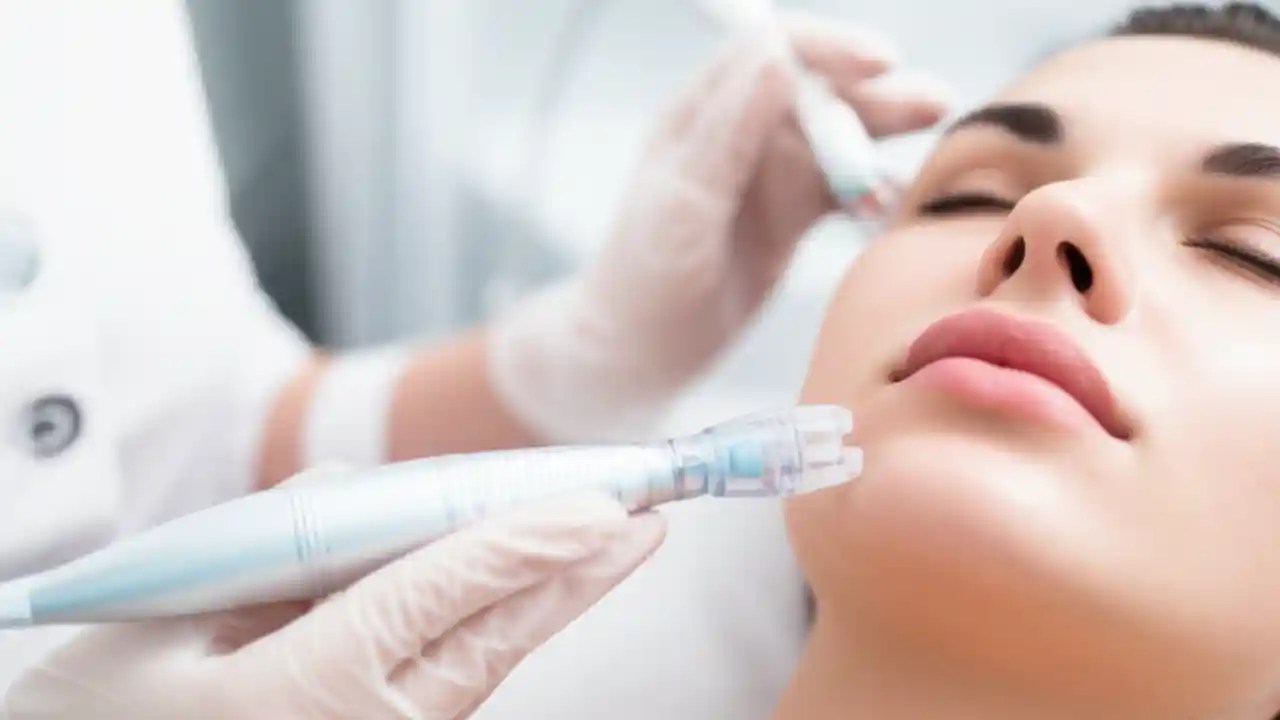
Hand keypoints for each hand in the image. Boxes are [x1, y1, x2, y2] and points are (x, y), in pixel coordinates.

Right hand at [2, 485, 663, 718]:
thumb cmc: (93, 712)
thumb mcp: (162, 616)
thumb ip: (272, 548)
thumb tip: (366, 500)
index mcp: (299, 691)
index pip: (439, 596)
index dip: (527, 544)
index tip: (603, 507)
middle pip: (490, 638)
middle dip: (574, 575)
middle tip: (644, 519)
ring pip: (483, 662)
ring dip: (550, 599)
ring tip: (610, 542)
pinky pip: (453, 679)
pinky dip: (499, 626)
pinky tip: (532, 589)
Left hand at [490, 15, 949, 441]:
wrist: (641, 354)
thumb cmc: (645, 276)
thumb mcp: (684, 201)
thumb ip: (732, 130)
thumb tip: (777, 54)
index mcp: (703, 112)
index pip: (774, 51)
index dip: (829, 49)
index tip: (880, 62)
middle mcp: (740, 131)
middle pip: (819, 91)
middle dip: (874, 93)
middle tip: (933, 104)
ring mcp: (768, 173)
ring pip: (839, 137)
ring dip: (884, 133)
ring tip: (935, 133)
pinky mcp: (790, 214)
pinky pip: (844, 187)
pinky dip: (873, 189)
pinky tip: (893, 204)